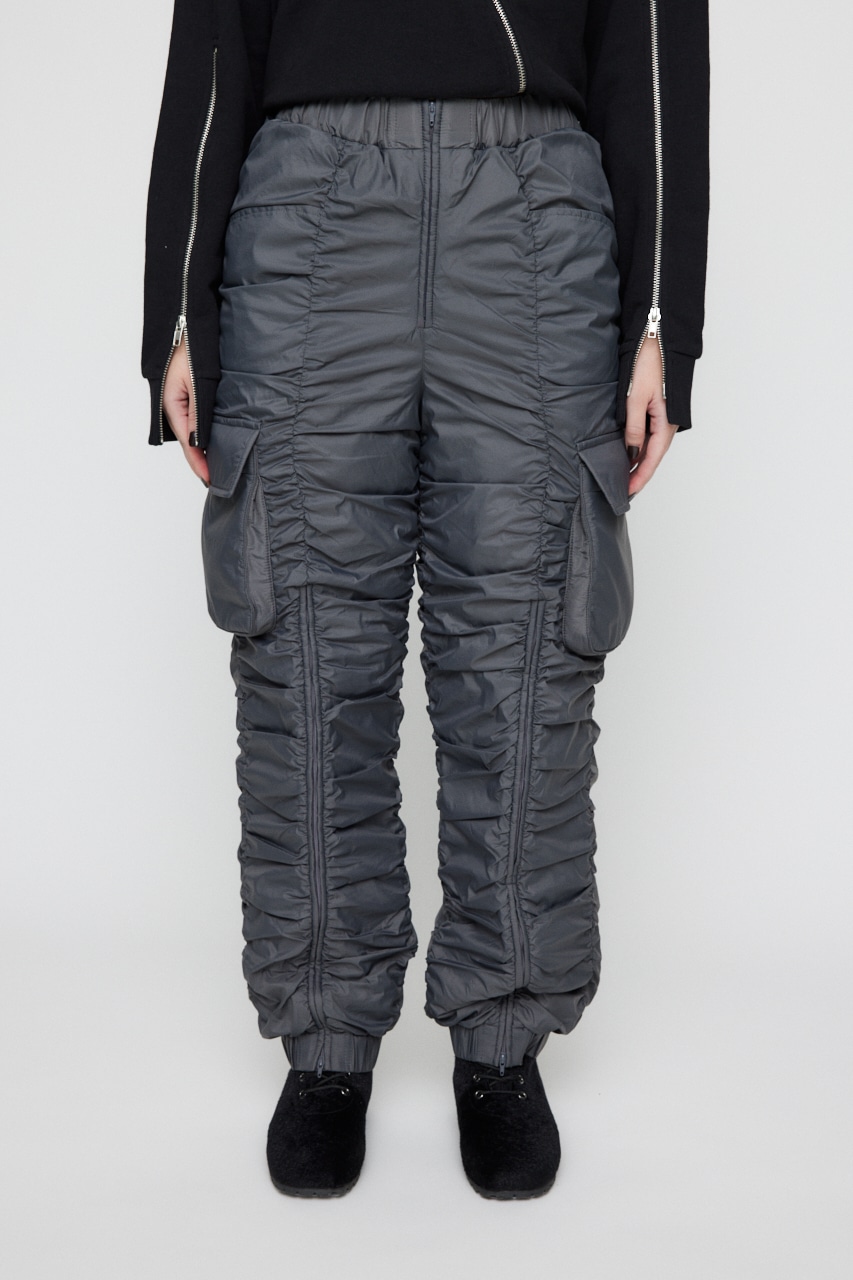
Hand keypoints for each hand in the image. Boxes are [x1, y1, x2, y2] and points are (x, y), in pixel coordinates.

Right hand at [162, 335, 209, 485]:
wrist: (187, 322)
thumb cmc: (189, 345)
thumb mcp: (196, 382)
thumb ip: (198, 413)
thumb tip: (199, 444)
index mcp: (172, 404)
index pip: (187, 444)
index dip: (199, 464)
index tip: (211, 480)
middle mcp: (175, 405)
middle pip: (190, 441)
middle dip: (202, 461)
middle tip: (219, 480)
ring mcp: (183, 400)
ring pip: (194, 431)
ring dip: (205, 448)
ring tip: (220, 466)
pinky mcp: (192, 393)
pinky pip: (199, 419)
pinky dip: (207, 432)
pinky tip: (217, 440)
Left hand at [624, 334, 678, 496]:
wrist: (659, 336)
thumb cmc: (648, 363)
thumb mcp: (636, 397)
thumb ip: (634, 427)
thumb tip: (632, 453)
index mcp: (666, 422)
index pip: (652, 458)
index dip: (640, 476)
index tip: (628, 491)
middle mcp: (669, 421)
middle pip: (654, 455)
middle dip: (640, 472)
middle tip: (624, 489)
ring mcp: (665, 415)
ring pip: (652, 445)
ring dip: (640, 460)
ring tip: (625, 475)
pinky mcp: (660, 407)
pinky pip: (650, 433)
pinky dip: (641, 445)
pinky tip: (631, 451)